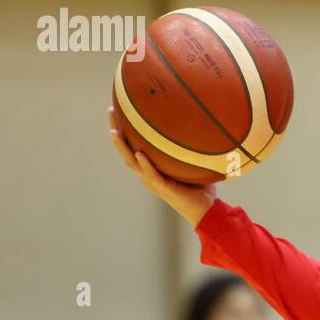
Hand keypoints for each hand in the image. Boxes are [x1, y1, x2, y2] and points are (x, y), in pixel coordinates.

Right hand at [108, 99, 215, 227]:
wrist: (207, 210)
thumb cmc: (202, 187)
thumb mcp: (194, 162)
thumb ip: (192, 146)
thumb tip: (202, 121)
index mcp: (152, 169)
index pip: (134, 147)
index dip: (126, 131)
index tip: (119, 110)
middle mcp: (148, 175)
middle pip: (126, 151)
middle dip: (117, 132)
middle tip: (111, 111)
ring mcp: (154, 182)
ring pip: (132, 162)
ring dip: (123, 147)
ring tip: (115, 131)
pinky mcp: (164, 189)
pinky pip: (152, 175)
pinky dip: (145, 164)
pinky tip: (139, 153)